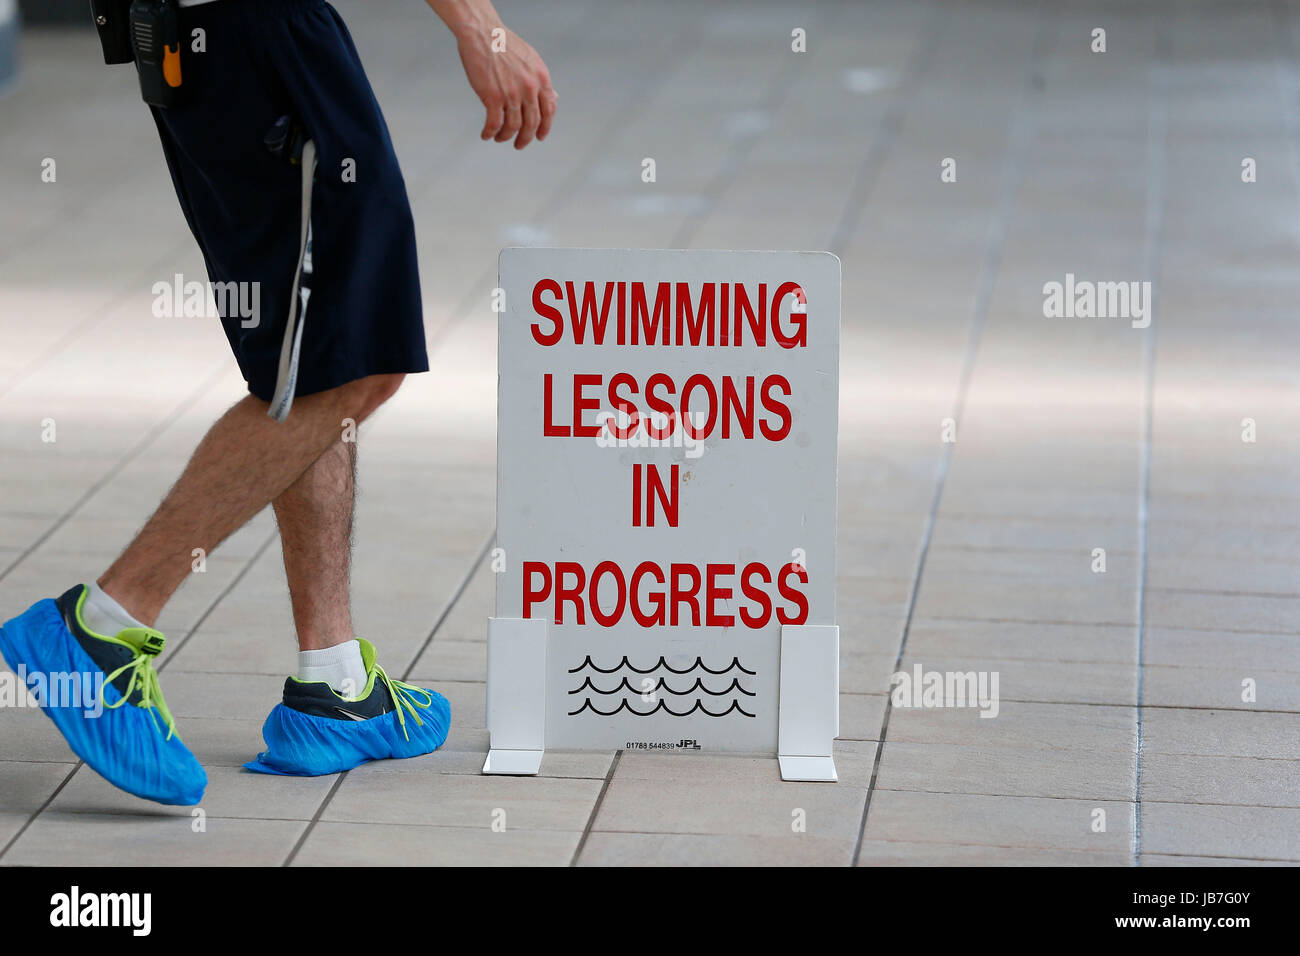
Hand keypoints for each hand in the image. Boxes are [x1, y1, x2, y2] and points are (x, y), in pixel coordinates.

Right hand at [455, 23, 556, 148]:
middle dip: (526, 138)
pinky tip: (486, 135)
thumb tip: (553, 97)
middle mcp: (529, 88)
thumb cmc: (504, 44)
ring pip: (513, 126)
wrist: (482, 33)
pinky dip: (490, 132)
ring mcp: (512, 94)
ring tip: (500, 138)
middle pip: (532, 123)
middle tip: (519, 145)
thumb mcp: (531, 60)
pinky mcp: (493, 97)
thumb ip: (541, 80)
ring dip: (506, 136)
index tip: (539, 137)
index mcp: (541, 78)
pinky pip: (494, 123)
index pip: (549, 110)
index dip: (545, 127)